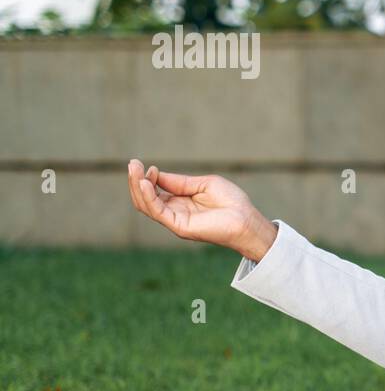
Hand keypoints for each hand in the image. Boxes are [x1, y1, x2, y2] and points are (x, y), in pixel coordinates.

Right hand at [126, 159, 277, 260]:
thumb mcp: (203, 184)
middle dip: (136, 181)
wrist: (247, 218)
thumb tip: (155, 174)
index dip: (148, 178)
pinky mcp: (179, 227)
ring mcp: (175, 221)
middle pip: (146, 198)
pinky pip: (158, 212)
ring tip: (134, 170)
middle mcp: (175, 212)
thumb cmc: (231, 202)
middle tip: (132, 164)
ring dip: (138, 187)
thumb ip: (179, 182)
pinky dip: (149, 197)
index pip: (155, 191)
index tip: (148, 166)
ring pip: (147, 205)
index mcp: (180, 202)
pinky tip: (145, 183)